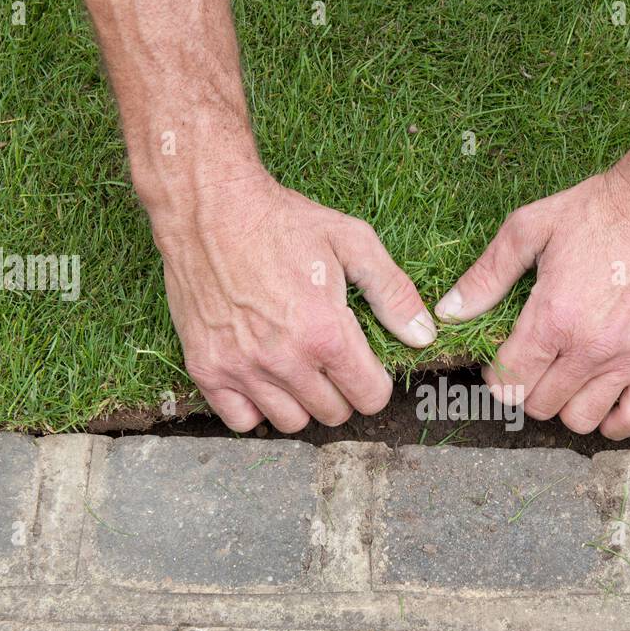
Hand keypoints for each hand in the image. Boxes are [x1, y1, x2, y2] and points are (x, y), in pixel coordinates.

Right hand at [151, 173, 436, 431]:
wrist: (208, 207)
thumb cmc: (282, 221)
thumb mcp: (352, 242)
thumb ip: (393, 292)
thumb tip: (423, 335)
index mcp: (325, 333)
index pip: (370, 398)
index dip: (374, 383)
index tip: (364, 365)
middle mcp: (284, 359)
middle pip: (333, 414)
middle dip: (340, 390)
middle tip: (328, 358)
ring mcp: (242, 368)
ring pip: (291, 423)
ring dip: (301, 401)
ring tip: (296, 366)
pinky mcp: (206, 369)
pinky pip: (242, 421)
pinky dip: (255, 408)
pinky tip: (262, 377)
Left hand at [436, 160, 629, 439]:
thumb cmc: (601, 209)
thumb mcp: (531, 228)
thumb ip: (486, 275)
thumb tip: (448, 311)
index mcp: (553, 318)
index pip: (509, 381)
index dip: (497, 375)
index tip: (502, 359)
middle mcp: (589, 348)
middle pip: (540, 404)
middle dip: (527, 388)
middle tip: (533, 363)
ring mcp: (628, 359)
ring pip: (581, 419)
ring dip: (565, 405)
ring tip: (565, 378)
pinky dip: (613, 421)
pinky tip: (603, 400)